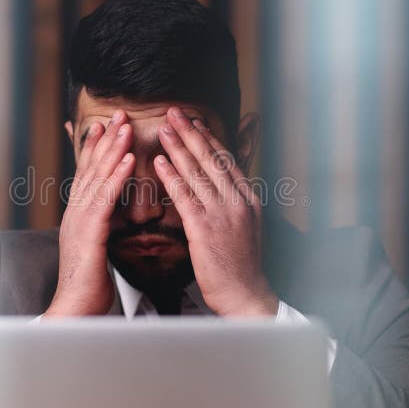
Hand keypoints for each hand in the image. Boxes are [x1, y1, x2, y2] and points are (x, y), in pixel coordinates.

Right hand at [45, 110, 135, 316]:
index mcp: (78, 216)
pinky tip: (128, 159)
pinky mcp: (89, 233)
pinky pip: (105, 199)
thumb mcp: (95, 250)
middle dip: (105, 139)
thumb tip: (107, 217)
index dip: (96, 148)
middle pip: (91, 168)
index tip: (105, 126)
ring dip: (112, 149)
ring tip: (125, 125)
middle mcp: (75, 213)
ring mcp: (79, 221)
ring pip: (97, 177)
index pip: (88, 175)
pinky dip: (116, 176)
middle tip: (118, 113)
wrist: (74, 311)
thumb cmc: (89, 286)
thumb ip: (100, 229)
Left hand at [154, 107, 277, 316]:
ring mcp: (223, 213)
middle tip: (175, 112)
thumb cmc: (240, 265)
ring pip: (198, 172)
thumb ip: (233, 202)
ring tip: (164, 127)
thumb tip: (220, 185)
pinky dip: (172, 175)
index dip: (209, 139)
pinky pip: (185, 195)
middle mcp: (239, 201)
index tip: (195, 121)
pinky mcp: (205, 228)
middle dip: (192, 132)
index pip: (226, 161)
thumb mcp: (245, 227)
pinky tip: (160, 160)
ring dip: (178, 146)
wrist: (244, 294)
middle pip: (212, 159)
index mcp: (248, 199)